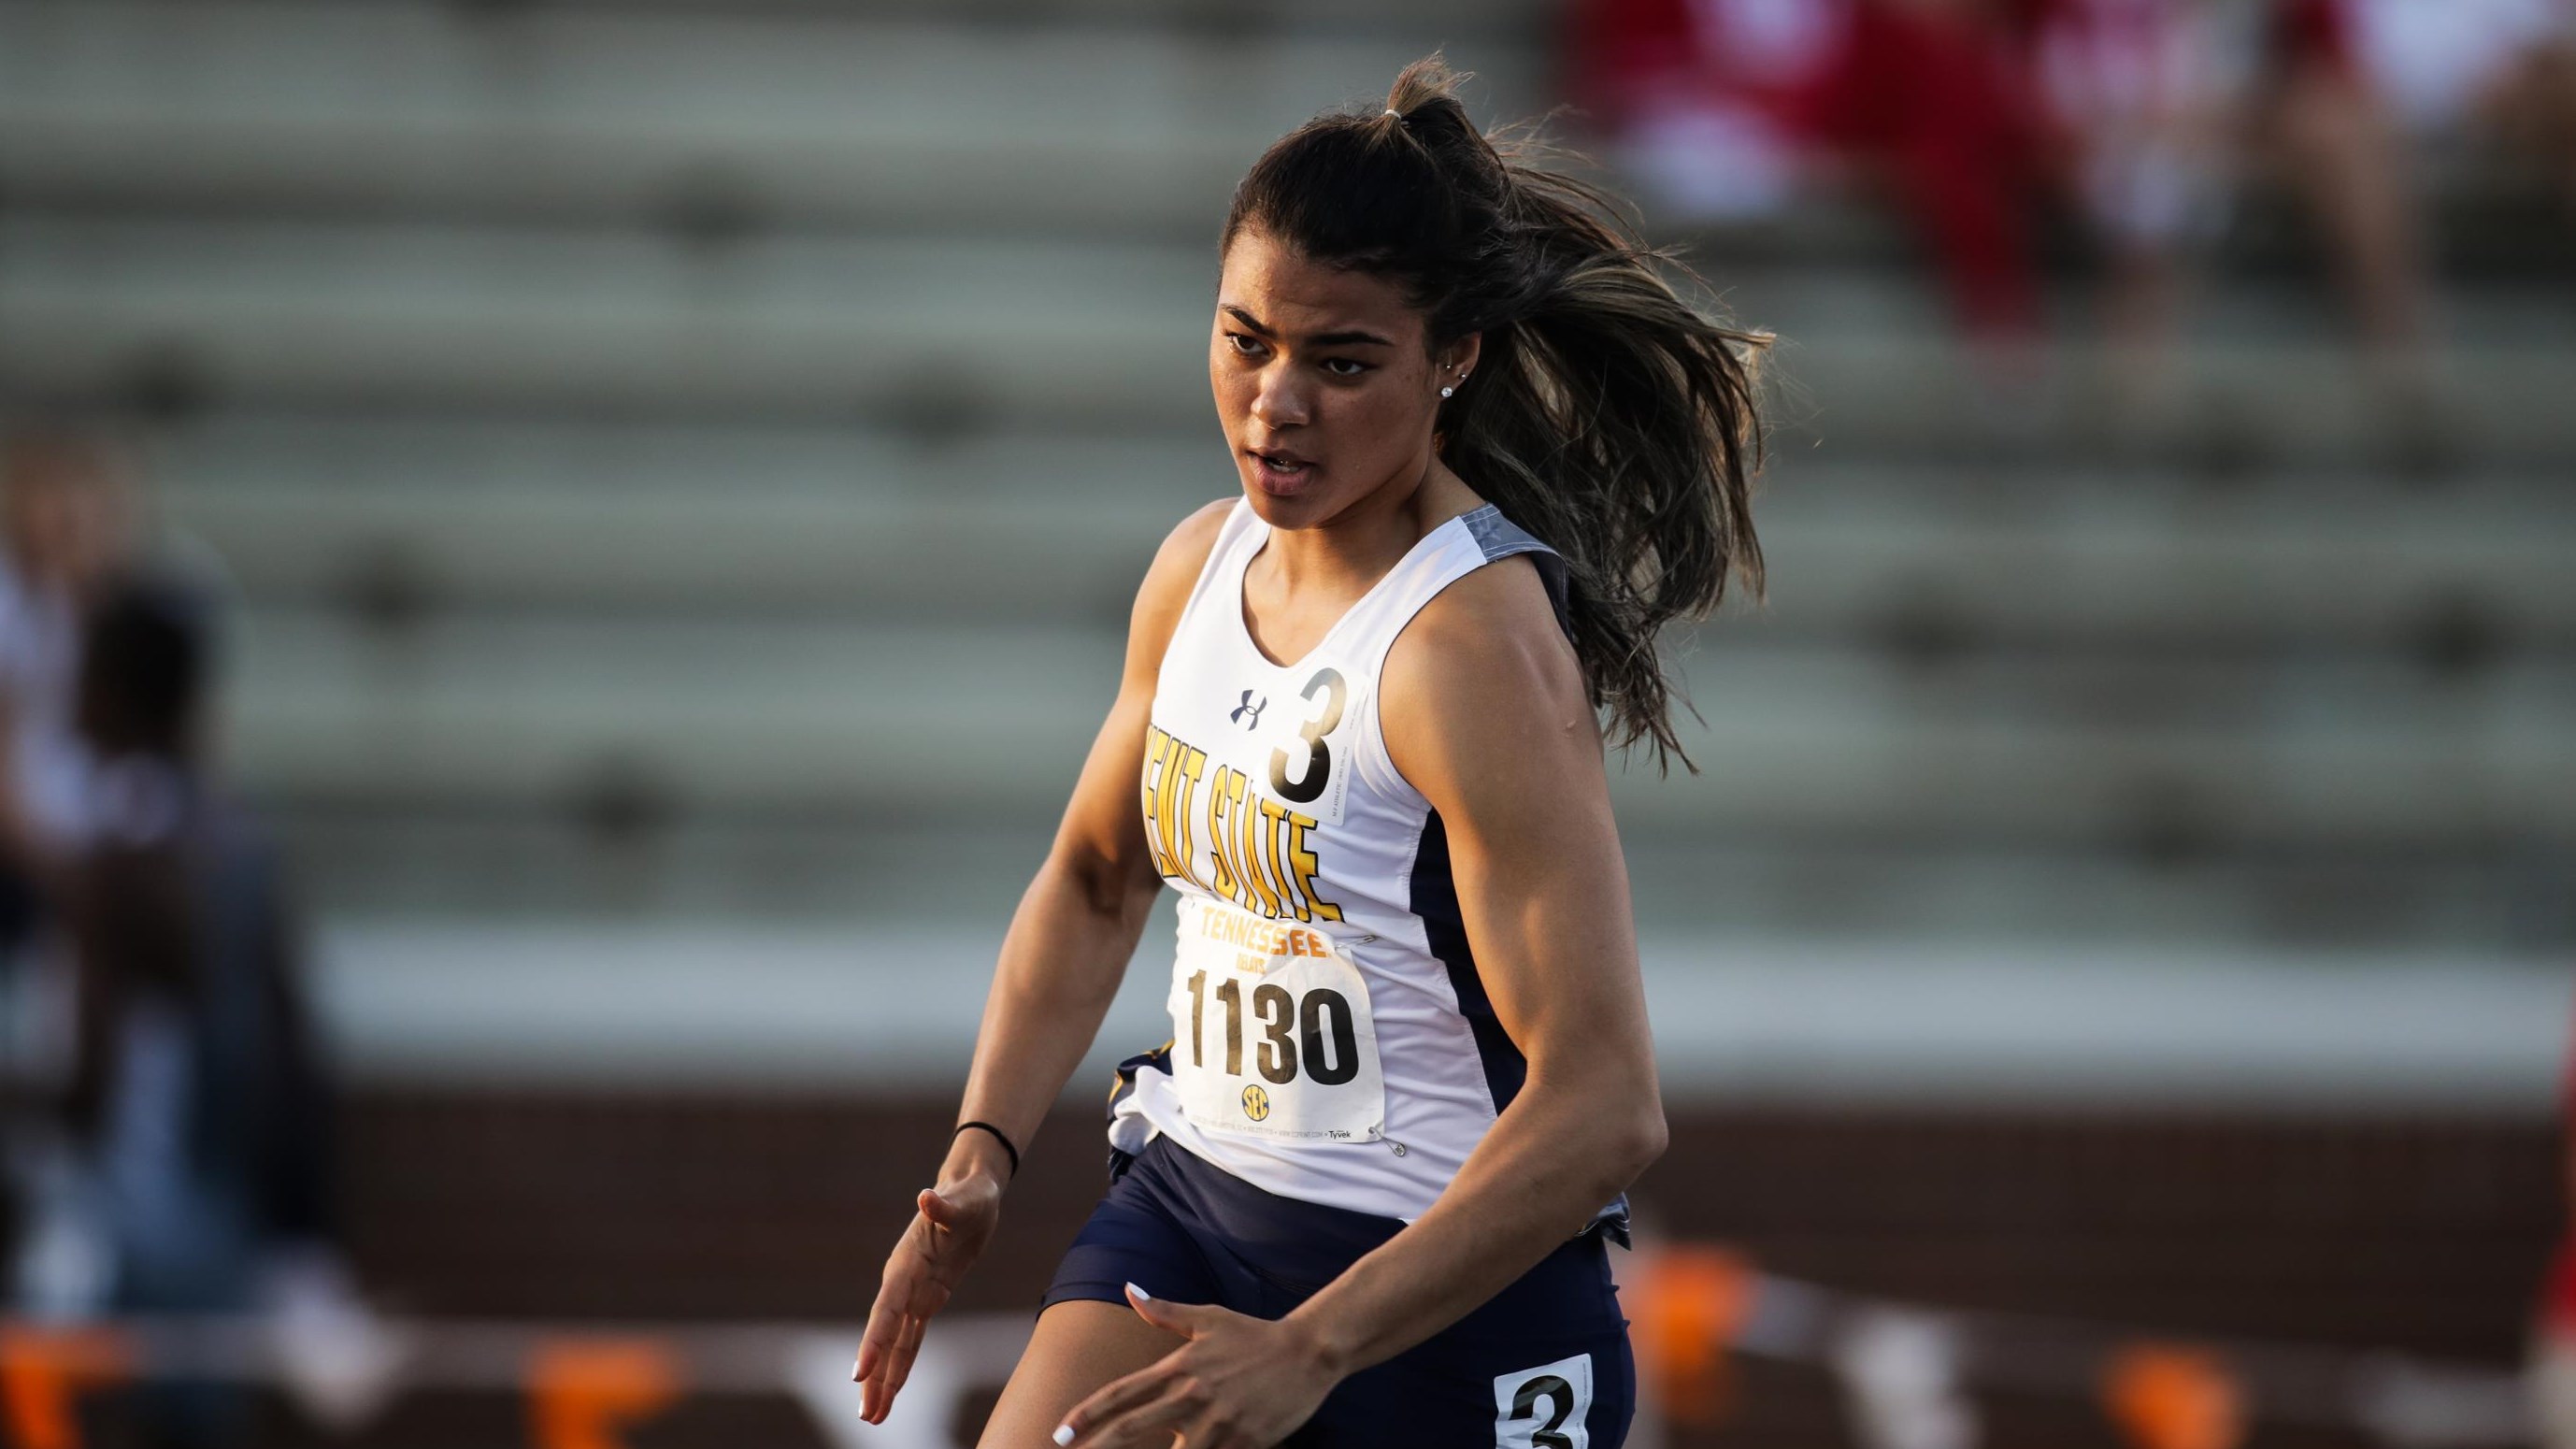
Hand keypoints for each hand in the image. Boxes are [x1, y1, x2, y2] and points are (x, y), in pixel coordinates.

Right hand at [851, 1170, 1002, 1422]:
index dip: (874, 1340)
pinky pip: (911, 1340)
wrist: (972, 1193)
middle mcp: (903, 1283)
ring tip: (872, 1416)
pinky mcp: (928, 1300)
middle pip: (883, 1335)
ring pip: (894, 1345)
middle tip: (864, 1413)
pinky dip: (901, 1366)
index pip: (887, 1307)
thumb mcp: (964, 1200)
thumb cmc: (970, 1195)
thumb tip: (926, 1197)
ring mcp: (913, 1294)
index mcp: (907, 1263)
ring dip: (884, 1380)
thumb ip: (943, 1206)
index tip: (860, 1371)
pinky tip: (892, 1392)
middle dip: (874, 1374)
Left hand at [1055, 1283, 1342, 1447]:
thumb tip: (1130, 1289)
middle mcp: (1192, 1396)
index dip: (1087, 1414)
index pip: (1122, 1394)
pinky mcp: (1243, 1444)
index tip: (1061, 1431)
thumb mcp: (1209, 1318)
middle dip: (1098, 1446)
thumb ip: (1165, 1310)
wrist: (1308, 1352)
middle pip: (1133, 1428)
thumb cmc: (1254, 1335)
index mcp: (1178, 1367)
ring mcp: (1218, 1423)